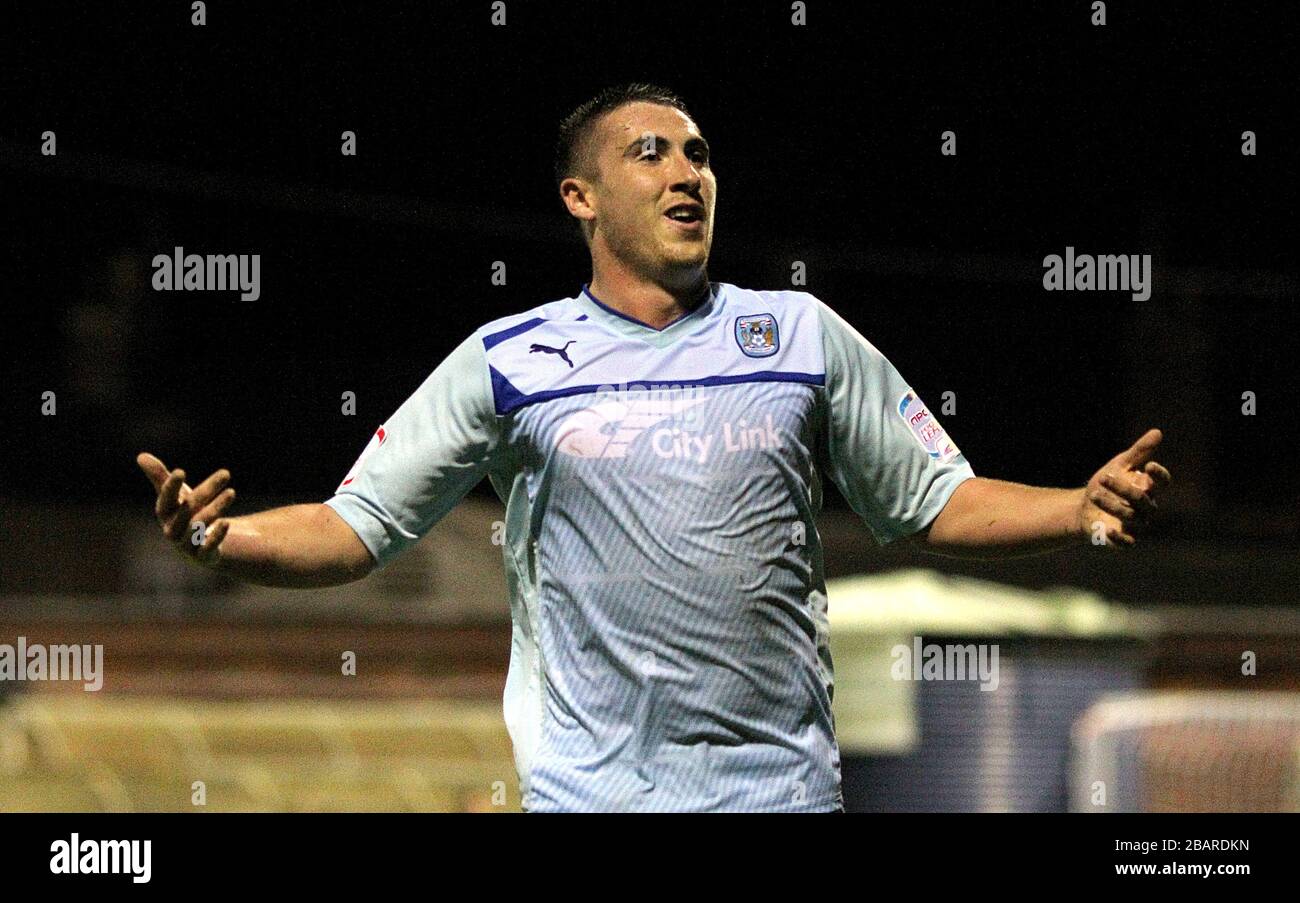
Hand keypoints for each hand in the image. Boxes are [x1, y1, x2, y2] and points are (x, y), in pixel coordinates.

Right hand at [136, 452, 236, 565]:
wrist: (197, 546)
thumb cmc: (184, 514)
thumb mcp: (175, 495)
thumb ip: (159, 477)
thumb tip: (140, 455)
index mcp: (165, 514)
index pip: (165, 500)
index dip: (170, 487)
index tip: (181, 471)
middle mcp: (172, 529)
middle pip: (188, 509)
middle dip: (207, 491)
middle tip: (226, 473)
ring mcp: (186, 544)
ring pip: (199, 526)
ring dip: (216, 508)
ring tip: (231, 492)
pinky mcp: (202, 556)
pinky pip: (207, 547)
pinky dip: (216, 535)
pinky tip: (226, 522)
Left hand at [1077, 429, 1171, 546]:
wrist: (1085, 505)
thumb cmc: (1108, 483)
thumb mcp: (1120, 464)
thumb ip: (1139, 451)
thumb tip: (1158, 432)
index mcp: (1149, 488)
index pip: (1163, 483)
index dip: (1160, 476)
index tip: (1149, 465)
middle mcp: (1147, 507)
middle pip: (1141, 499)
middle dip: (1122, 488)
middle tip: (1102, 477)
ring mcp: (1136, 524)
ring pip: (1131, 516)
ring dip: (1112, 505)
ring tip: (1094, 494)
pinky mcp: (1123, 538)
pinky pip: (1127, 543)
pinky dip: (1120, 538)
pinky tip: (1107, 530)